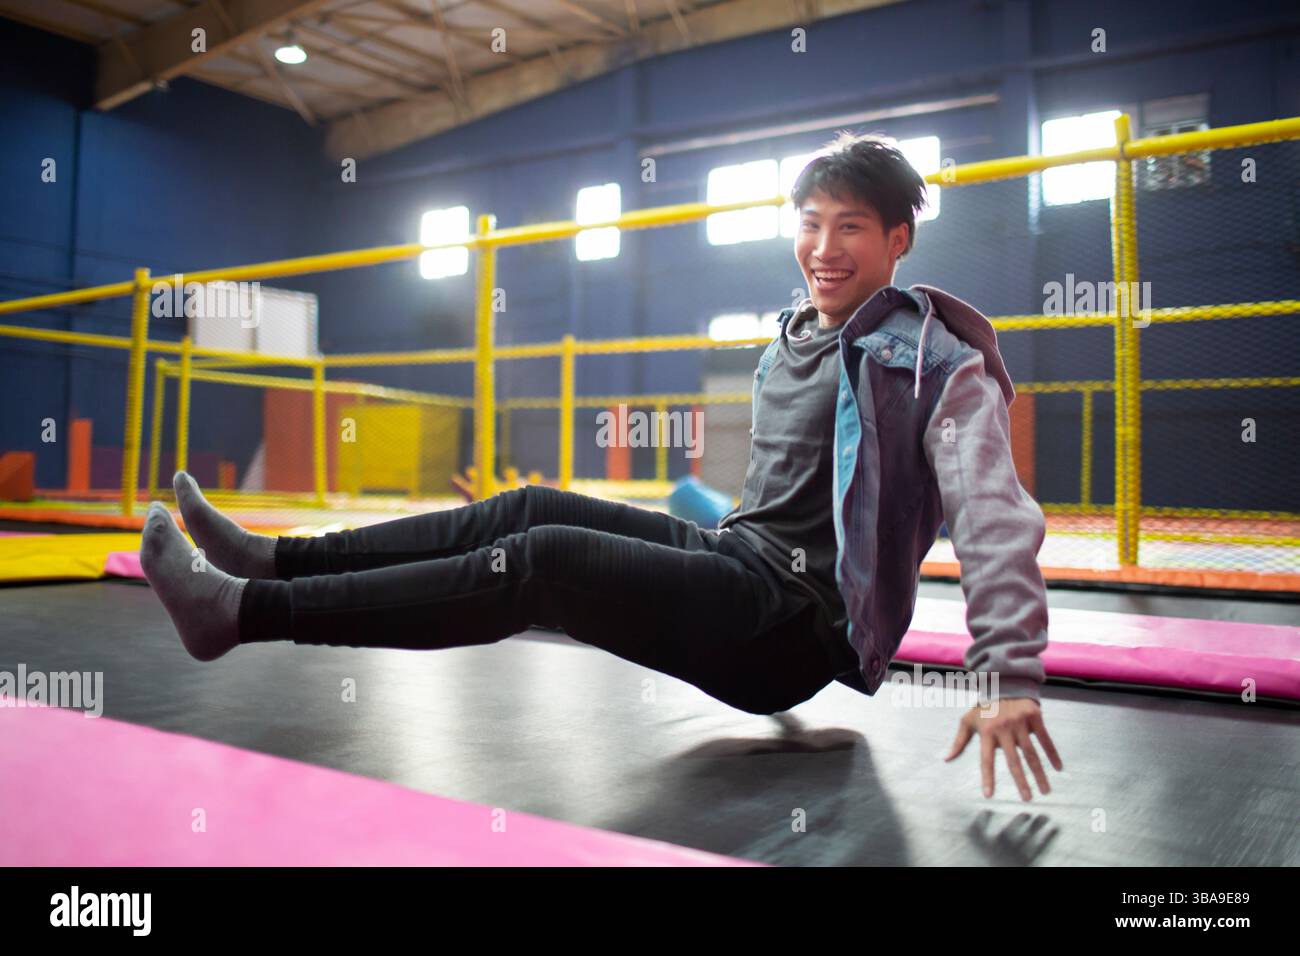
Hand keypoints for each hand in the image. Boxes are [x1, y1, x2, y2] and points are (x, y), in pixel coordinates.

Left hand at [945, 697, 1062, 800]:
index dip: (987, 777)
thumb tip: (946, 759)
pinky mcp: (1034, 717)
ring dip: (1039, 774)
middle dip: (1021, 781)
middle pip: (1013, 760)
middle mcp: (1003, 729)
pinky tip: (1058, 767)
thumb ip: (959, 742)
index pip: (986, 760)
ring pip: (1031, 753)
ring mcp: (1020, 723)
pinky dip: (1053, 753)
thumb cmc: (984, 708)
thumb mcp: (967, 721)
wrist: (1003, 683)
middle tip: (1027, 800)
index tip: (989, 795)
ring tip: (1045, 791)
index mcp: (986, 733)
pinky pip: (1045, 739)